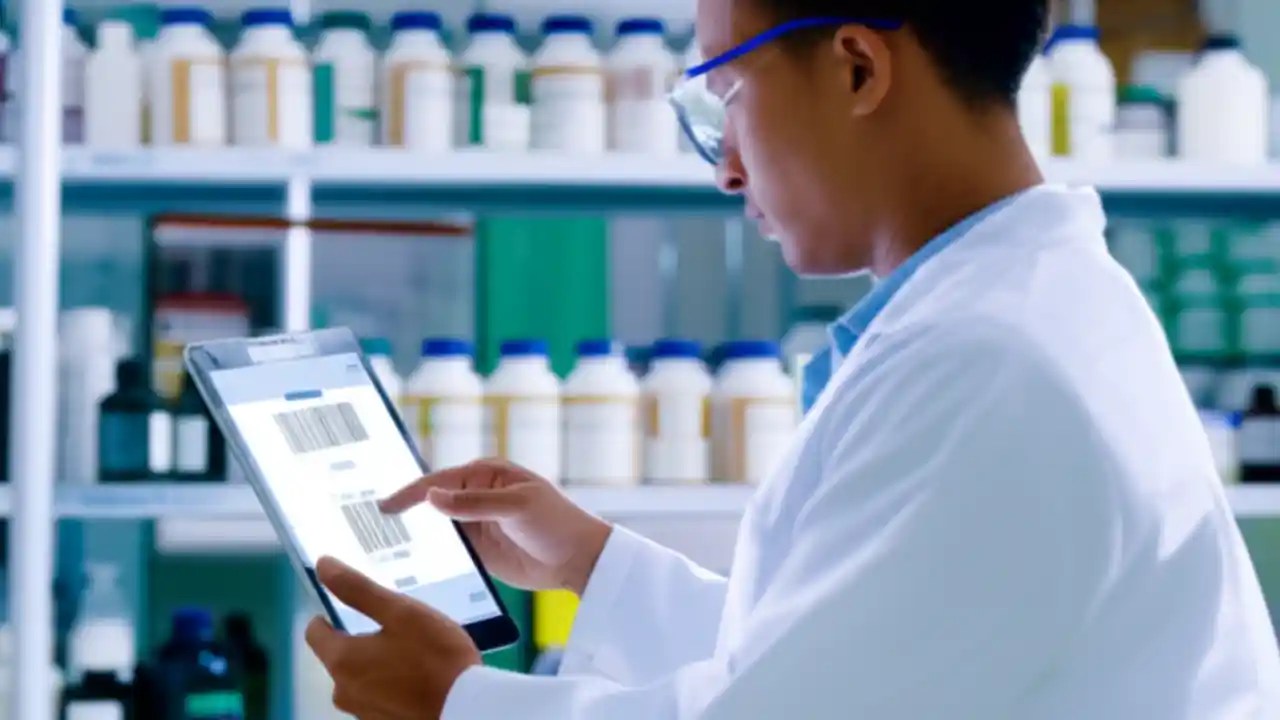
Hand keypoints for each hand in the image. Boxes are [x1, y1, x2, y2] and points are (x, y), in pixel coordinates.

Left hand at [305, 556, 481, 719]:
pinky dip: (391, 686)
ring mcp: (363, 713)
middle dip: (359, 643)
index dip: (328, 617)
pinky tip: (418, 679)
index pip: (315, 633)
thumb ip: (358, 590)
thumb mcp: (401, 612)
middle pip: (339, 658)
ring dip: (376, 666)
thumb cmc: (434, 656)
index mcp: (342, 660)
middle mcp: (344, 691)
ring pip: (360, 680)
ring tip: (411, 654)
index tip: (352, 609)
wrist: (466, 710)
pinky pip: (379, 698)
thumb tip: (322, 564)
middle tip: (394, 630)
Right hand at [381, 459, 612, 594]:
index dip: (411, 493)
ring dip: (412, 532)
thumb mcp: (517, 507)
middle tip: (367, 520)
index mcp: (485, 475)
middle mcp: (475, 496)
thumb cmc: (556, 521)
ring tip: (376, 541)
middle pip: (431, 502)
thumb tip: (432, 497)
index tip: (386, 506)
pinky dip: (427, 553)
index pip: (439, 481)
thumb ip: (475, 504)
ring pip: (435, 526)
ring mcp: (474, 524)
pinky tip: (405, 560)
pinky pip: (446, 549)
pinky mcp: (477, 551)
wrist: (579, 559)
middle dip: (405, 509)